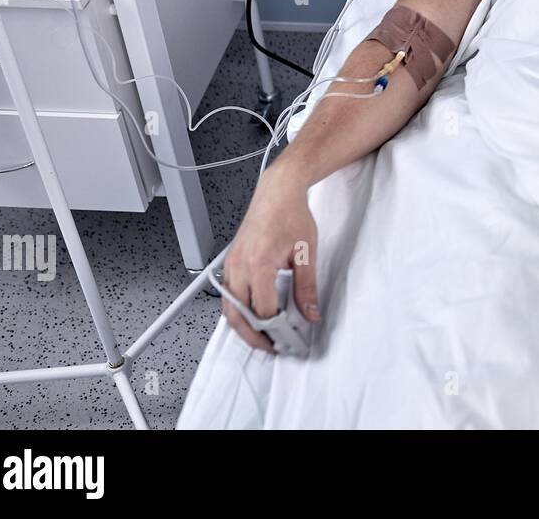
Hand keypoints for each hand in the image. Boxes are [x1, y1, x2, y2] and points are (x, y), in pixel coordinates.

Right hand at [221, 164, 321, 351]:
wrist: (277, 191)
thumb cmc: (291, 215)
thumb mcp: (306, 253)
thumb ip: (306, 288)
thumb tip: (309, 313)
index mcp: (259, 265)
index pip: (263, 311)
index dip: (277, 329)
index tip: (290, 338)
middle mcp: (239, 267)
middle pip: (239, 316)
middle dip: (255, 337)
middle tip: (274, 347)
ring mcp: (231, 265)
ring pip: (229, 308)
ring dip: (244, 326)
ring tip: (264, 336)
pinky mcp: (230, 263)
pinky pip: (228, 295)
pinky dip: (238, 310)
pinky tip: (253, 315)